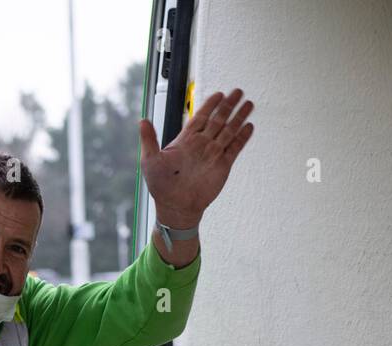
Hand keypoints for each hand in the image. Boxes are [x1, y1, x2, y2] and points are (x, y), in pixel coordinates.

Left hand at [138, 88, 254, 228]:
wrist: (176, 207)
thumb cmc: (161, 186)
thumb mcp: (150, 160)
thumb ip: (149, 139)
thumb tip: (142, 120)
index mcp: (185, 140)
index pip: (200, 117)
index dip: (210, 105)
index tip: (219, 94)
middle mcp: (201, 144)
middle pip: (218, 119)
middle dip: (228, 105)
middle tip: (238, 92)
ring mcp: (213, 154)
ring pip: (229, 131)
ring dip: (239, 117)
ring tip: (249, 104)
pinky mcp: (223, 166)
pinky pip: (234, 148)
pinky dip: (242, 138)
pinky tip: (249, 126)